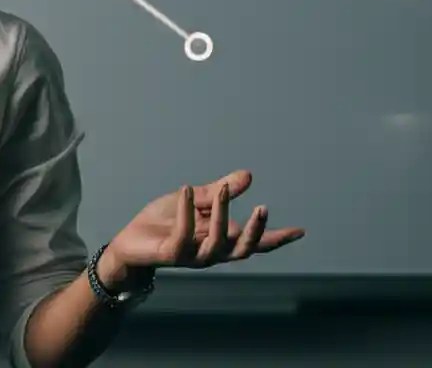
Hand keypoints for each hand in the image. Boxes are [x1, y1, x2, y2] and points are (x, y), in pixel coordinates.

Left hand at [102, 170, 305, 287]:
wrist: (130, 240)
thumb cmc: (163, 222)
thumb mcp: (194, 200)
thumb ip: (220, 191)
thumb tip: (248, 175)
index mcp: (220, 239)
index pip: (255, 243)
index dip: (277, 238)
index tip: (300, 231)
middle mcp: (211, 252)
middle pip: (242, 249)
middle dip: (255, 231)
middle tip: (263, 207)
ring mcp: (192, 255)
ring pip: (216, 241)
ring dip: (221, 214)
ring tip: (222, 189)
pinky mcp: (171, 253)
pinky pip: (184, 233)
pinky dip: (187, 210)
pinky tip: (187, 189)